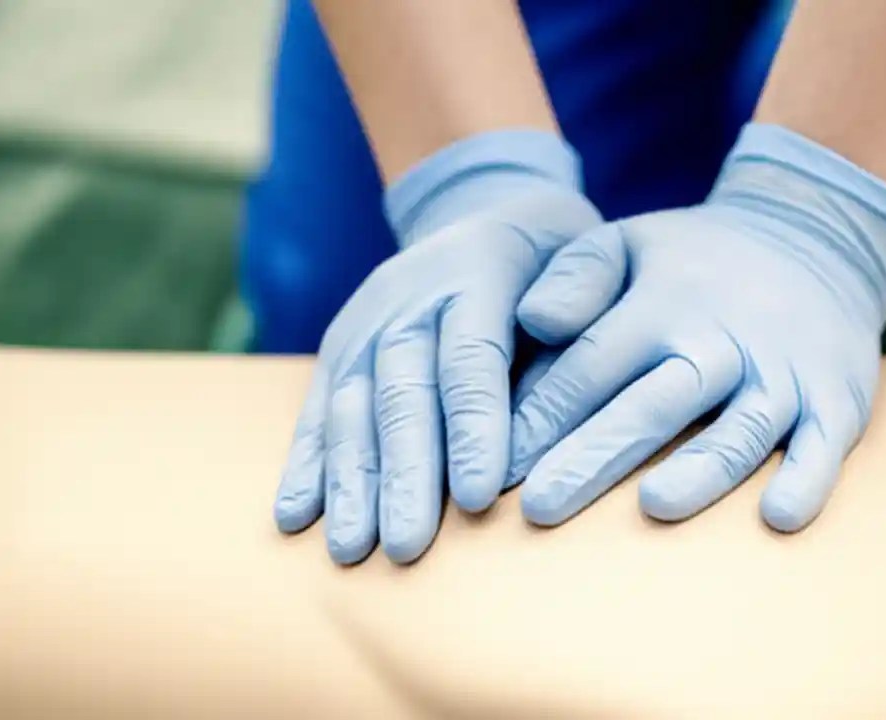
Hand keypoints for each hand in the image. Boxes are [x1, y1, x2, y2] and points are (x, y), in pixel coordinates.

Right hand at [273, 131, 601, 564]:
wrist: (490, 208)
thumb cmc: (559, 255)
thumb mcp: (592, 251)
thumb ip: (582, 286)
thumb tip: (548, 324)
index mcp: (477, 271)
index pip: (471, 358)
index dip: (472, 428)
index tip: (476, 498)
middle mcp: (409, 297)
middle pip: (401, 392)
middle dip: (403, 475)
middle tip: (407, 548)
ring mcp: (366, 322)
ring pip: (351, 406)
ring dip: (349, 483)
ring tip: (352, 552)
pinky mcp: (340, 347)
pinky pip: (317, 408)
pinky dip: (305, 464)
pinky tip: (294, 519)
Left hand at [509, 124, 885, 530]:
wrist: (817, 238)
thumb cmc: (698, 260)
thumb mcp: (630, 241)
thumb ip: (575, 277)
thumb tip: (531, 320)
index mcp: (662, 302)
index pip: (592, 365)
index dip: (541, 416)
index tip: (496, 467)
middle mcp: (722, 340)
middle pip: (655, 403)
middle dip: (596, 453)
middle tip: (540, 507)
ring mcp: (783, 373)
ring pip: (740, 428)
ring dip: (701, 467)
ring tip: (655, 505)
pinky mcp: (837, 401)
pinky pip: (825, 445)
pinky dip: (807, 478)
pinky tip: (778, 518)